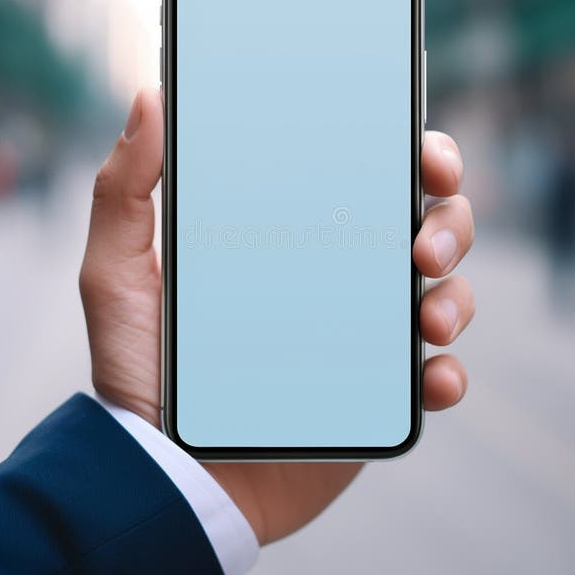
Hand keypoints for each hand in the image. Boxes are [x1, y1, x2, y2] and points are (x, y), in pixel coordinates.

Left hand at [80, 88, 474, 545]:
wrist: (165, 475)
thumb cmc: (139, 373)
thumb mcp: (118, 277)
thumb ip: (123, 191)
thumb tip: (149, 99)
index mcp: (293, 238)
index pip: (368, 176)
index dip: (412, 155)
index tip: (423, 154)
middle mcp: (339, 279)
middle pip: (426, 226)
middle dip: (449, 221)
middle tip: (422, 244)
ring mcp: (363, 338)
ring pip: (446, 294)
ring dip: (456, 296)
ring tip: (427, 319)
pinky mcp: (376, 398)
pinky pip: (437, 379)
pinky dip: (448, 374)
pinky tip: (431, 378)